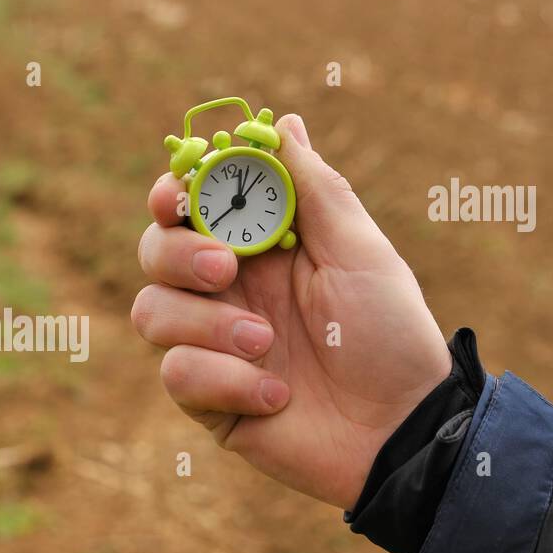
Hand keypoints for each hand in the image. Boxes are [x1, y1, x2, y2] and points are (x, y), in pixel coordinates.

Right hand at [131, 114, 450, 509]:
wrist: (400, 430)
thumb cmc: (389, 336)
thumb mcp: (360, 251)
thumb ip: (314, 187)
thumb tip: (281, 122)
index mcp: (258, 249)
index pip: (189, 206)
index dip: (172, 193)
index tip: (178, 194)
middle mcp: (225, 292)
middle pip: (153, 253)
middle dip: (178, 256)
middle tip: (226, 271)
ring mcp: (210, 346)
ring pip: (151, 313)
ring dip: (205, 326)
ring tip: (266, 344)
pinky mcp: (207, 399)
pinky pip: (176, 374)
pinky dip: (225, 380)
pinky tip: (278, 396)